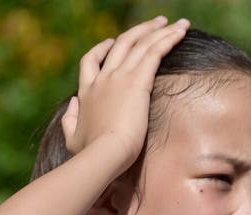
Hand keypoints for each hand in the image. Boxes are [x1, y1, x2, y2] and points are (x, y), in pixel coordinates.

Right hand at [62, 16, 189, 172]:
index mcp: (87, 91)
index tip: (110, 43)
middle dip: (139, 31)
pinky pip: (155, 51)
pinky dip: (168, 38)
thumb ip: (69, 119)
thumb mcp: (72, 137)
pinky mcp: (138, 82)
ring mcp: (120, 78)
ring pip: (140, 43)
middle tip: (155, 24)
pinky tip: (181, 31)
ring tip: (176, 23)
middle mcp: (103, 78)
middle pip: (121, 44)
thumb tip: (73, 103)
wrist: (103, 154)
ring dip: (159, 30)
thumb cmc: (89, 154)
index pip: (91, 61)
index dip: (101, 49)